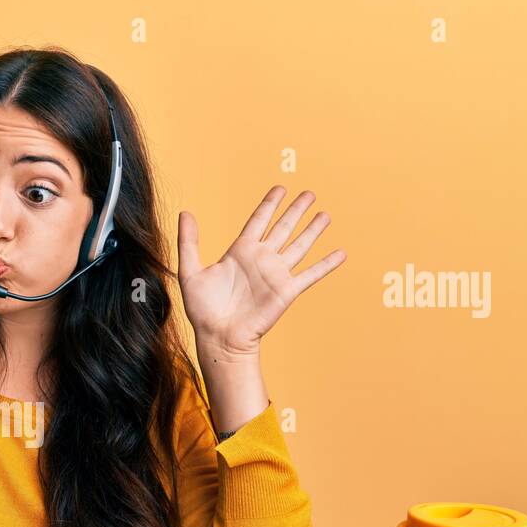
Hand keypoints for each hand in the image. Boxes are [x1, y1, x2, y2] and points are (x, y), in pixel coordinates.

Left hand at [177, 185, 345, 358]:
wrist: (218, 337)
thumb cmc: (202, 310)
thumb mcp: (190, 271)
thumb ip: (189, 242)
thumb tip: (185, 213)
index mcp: (240, 252)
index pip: (258, 220)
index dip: (270, 204)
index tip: (280, 189)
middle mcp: (261, 259)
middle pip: (283, 227)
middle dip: (296, 210)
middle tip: (310, 193)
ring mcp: (276, 274)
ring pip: (299, 245)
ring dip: (313, 230)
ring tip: (325, 214)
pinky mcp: (287, 290)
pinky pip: (311, 274)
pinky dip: (326, 264)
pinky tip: (341, 253)